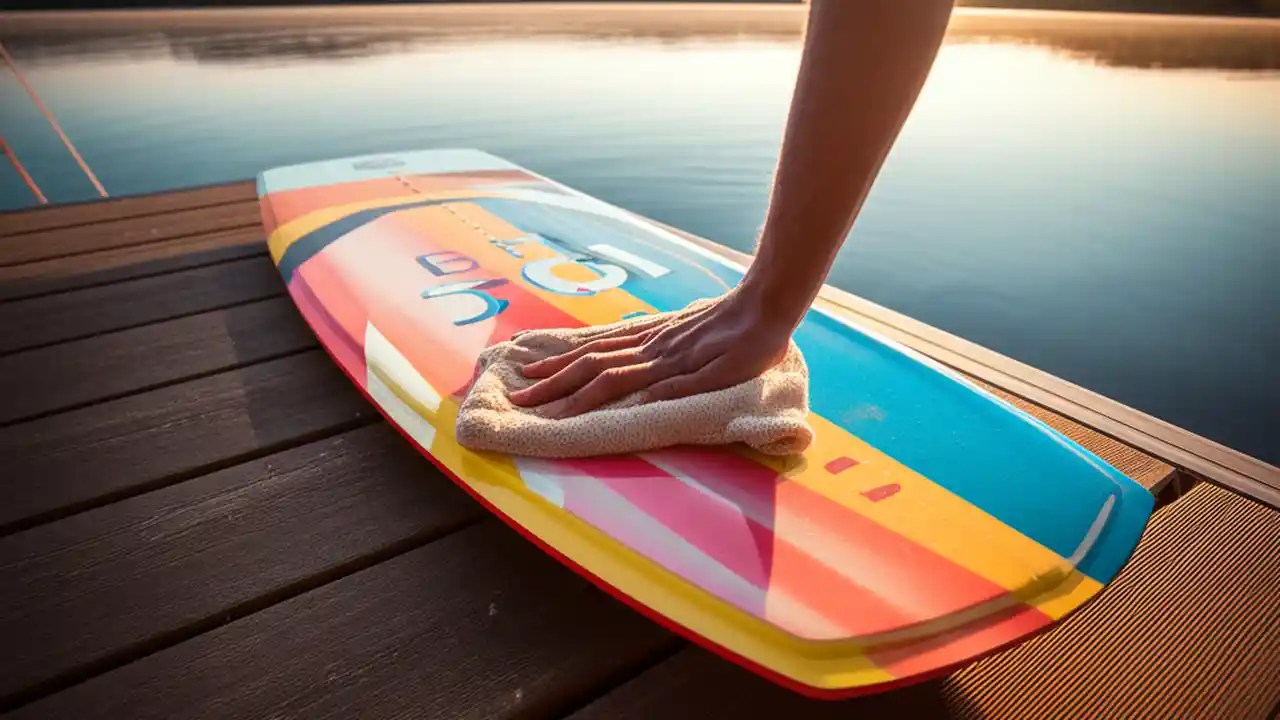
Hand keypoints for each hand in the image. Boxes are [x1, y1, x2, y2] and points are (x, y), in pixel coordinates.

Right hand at [508, 288, 796, 417]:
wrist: (764, 302)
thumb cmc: (752, 346)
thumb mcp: (728, 375)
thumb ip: (685, 388)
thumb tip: (643, 400)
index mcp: (664, 364)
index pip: (609, 383)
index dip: (576, 401)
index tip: (546, 416)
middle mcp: (650, 348)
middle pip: (591, 366)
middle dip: (553, 383)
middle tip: (519, 396)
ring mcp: (652, 336)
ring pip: (596, 349)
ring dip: (561, 363)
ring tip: (530, 371)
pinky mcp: (659, 327)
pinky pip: (613, 336)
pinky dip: (586, 344)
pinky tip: (572, 349)